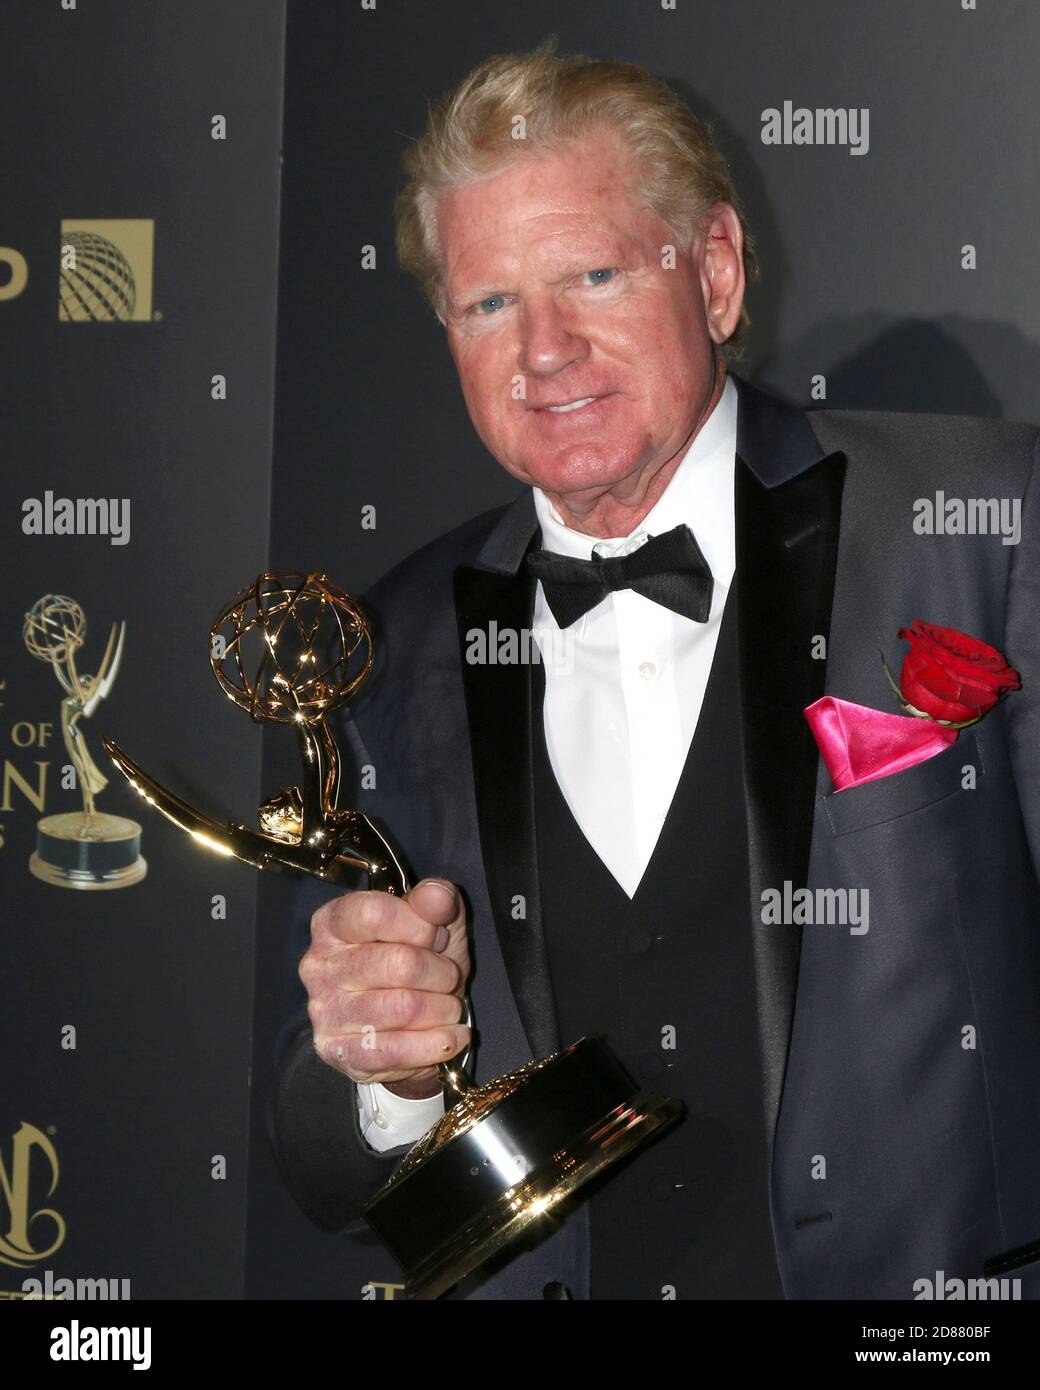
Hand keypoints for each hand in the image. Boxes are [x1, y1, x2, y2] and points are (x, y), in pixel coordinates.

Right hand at [299, 878, 470, 1098]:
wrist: (412, 1025)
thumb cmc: (419, 965)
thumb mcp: (433, 923)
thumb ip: (435, 900)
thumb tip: (437, 895)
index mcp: (333, 922)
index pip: (373, 913)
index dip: (419, 925)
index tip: (438, 936)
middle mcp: (319, 964)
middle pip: (398, 963)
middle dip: (440, 972)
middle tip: (448, 978)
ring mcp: (323, 1010)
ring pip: (403, 1008)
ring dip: (442, 1009)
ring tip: (448, 1007)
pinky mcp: (336, 1051)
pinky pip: (394, 1050)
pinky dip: (435, 1044)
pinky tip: (451, 1037)